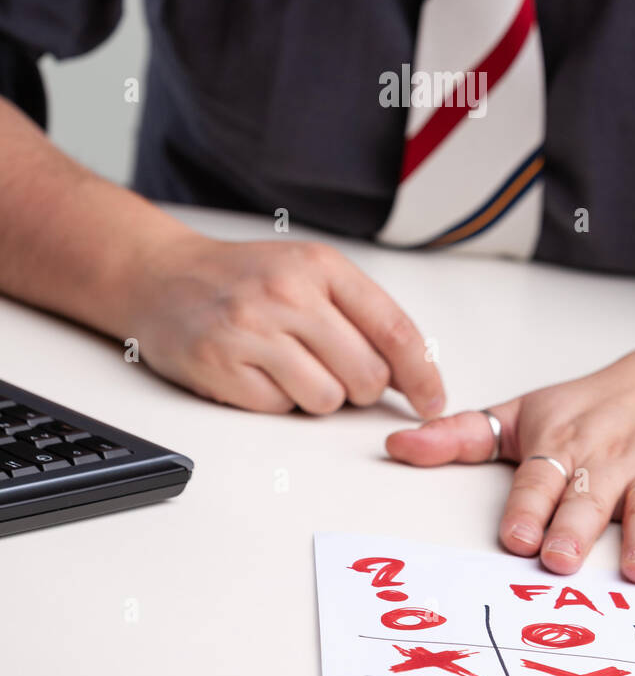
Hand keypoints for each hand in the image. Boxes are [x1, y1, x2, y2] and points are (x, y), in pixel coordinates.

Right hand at [123, 231, 444, 416]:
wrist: (161, 276)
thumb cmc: (244, 278)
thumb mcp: (308, 271)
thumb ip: (361, 314)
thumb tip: (413, 374)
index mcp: (322, 266)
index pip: (394, 329)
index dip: (421, 373)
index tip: (431, 399)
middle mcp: (289, 293)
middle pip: (366, 374)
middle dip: (361, 387)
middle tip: (335, 371)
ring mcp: (252, 329)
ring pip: (326, 399)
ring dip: (317, 395)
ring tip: (288, 366)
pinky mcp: (220, 364)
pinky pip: (278, 409)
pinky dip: (275, 401)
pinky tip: (256, 371)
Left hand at [385, 345, 634, 580]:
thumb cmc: (596, 407)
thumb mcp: (527, 414)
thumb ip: (462, 437)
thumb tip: (395, 445)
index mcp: (564, 438)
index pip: (541, 474)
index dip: (528, 504)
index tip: (515, 535)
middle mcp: (611, 451)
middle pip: (592, 493)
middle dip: (576, 526)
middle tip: (560, 560)